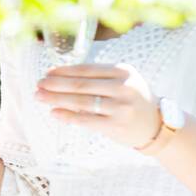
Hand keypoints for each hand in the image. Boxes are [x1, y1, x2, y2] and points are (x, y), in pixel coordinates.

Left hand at [35, 61, 161, 148]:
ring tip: (40, 97)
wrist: (157, 126)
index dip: (64, 71)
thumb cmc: (133, 100)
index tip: (47, 73)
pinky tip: (54, 113)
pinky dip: (67, 116)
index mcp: (123, 71)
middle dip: (55, 84)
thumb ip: (98, 79)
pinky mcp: (116, 125)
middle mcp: (123, 87)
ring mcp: (121, 107)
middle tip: (38, 84)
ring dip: (56, 99)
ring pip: (81, 101)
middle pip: (81, 84)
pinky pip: (86, 120)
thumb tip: (59, 78)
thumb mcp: (123, 82)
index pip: (87, 69)